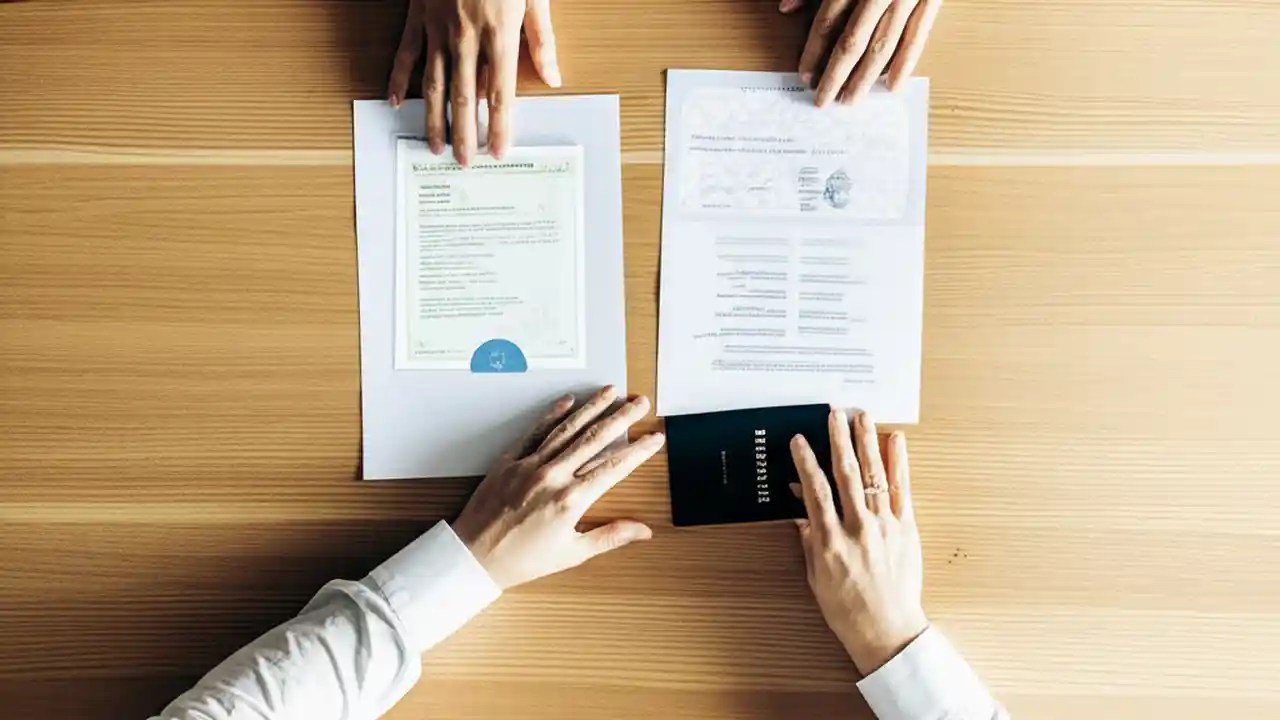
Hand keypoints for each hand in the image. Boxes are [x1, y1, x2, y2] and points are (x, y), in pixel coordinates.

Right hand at [387, 0, 561, 164]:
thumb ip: (543, 40)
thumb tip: (553, 78)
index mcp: (501, 32)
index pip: (502, 92)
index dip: (501, 126)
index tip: (499, 151)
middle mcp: (467, 36)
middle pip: (467, 96)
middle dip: (466, 133)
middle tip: (465, 161)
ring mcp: (437, 27)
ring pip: (435, 83)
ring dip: (435, 117)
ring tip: (436, 145)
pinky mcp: (417, 15)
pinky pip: (405, 53)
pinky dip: (398, 79)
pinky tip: (395, 102)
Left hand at [452, 386, 664, 589]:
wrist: (473, 556)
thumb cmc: (522, 560)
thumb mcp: (572, 553)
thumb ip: (610, 537)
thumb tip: (643, 531)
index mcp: (571, 500)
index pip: (614, 467)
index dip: (638, 451)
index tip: (655, 437)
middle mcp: (553, 476)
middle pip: (595, 439)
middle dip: (621, 418)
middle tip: (640, 402)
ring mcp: (530, 465)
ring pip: (567, 429)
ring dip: (592, 408)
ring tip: (611, 392)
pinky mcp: (510, 460)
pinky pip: (535, 431)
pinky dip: (552, 414)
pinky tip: (568, 400)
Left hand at [780, 0, 941, 106]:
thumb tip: (785, 7)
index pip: (827, 22)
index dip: (813, 51)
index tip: (804, 75)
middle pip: (852, 42)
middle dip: (836, 75)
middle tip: (823, 101)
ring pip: (883, 46)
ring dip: (865, 78)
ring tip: (850, 100)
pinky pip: (919, 37)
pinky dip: (906, 64)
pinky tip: (893, 87)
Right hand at [790, 409, 926, 674]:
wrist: (886, 629)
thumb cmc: (846, 607)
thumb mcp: (815, 575)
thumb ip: (808, 537)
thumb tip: (800, 506)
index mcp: (830, 541)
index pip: (815, 491)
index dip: (806, 462)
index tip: (800, 440)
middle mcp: (858, 529)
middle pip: (846, 474)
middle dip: (838, 440)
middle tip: (834, 415)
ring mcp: (885, 527)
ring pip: (874, 475)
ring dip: (866, 443)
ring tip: (862, 417)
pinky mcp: (907, 530)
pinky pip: (903, 490)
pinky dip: (900, 463)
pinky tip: (896, 441)